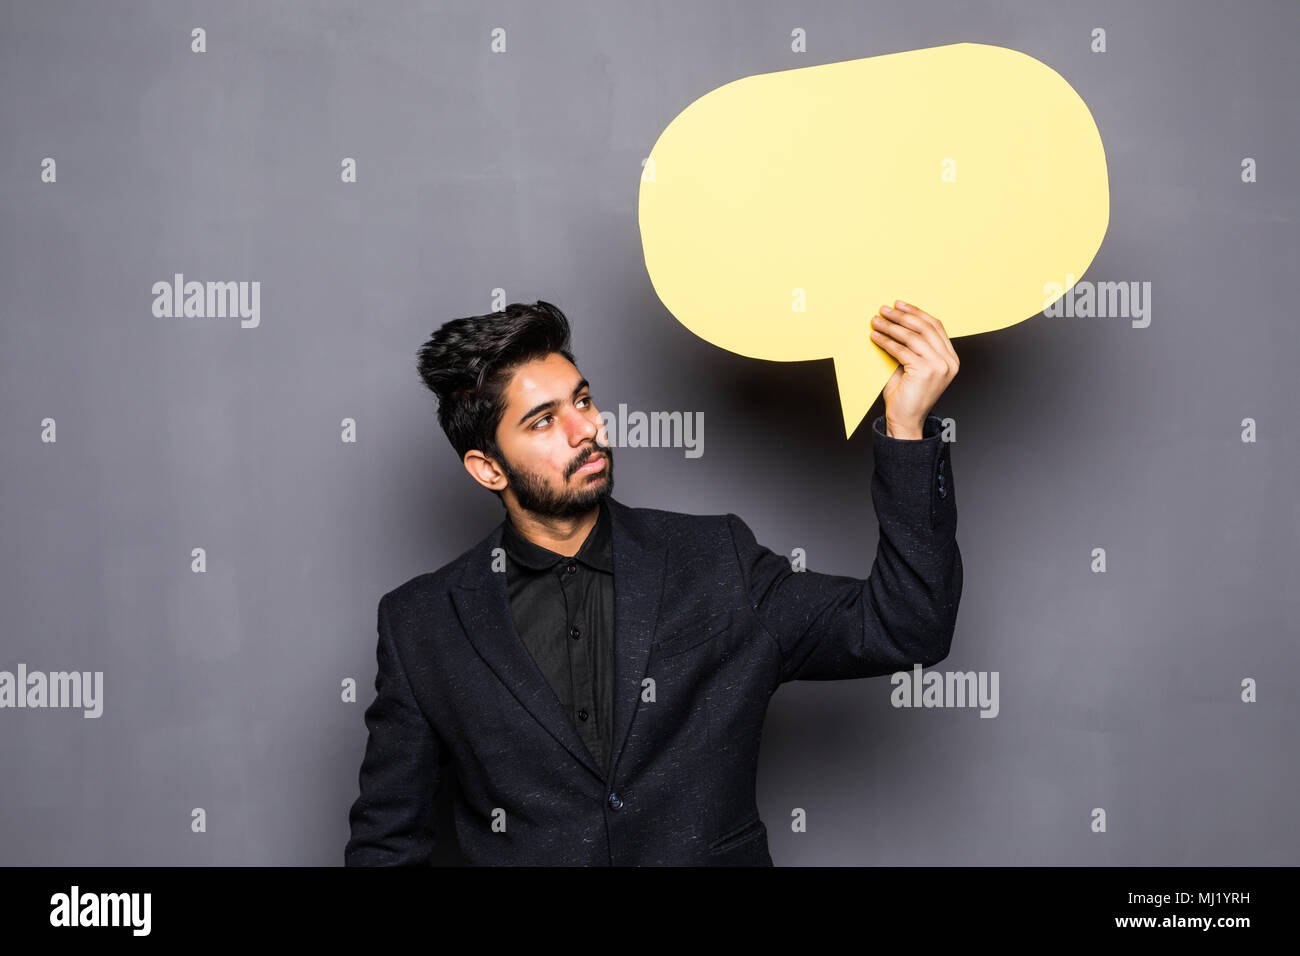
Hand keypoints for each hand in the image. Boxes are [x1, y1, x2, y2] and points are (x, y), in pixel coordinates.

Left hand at [869, 300, 958, 438]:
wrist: (905, 421)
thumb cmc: (907, 395)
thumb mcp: (913, 367)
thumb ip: (912, 347)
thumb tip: (895, 322)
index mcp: (951, 358)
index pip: (935, 326)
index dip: (916, 313)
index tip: (900, 305)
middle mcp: (949, 361)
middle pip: (925, 328)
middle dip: (902, 316)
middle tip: (884, 309)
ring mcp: (940, 366)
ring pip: (913, 337)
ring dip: (892, 326)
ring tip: (876, 320)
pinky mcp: (926, 371)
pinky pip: (902, 350)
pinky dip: (886, 341)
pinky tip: (875, 336)